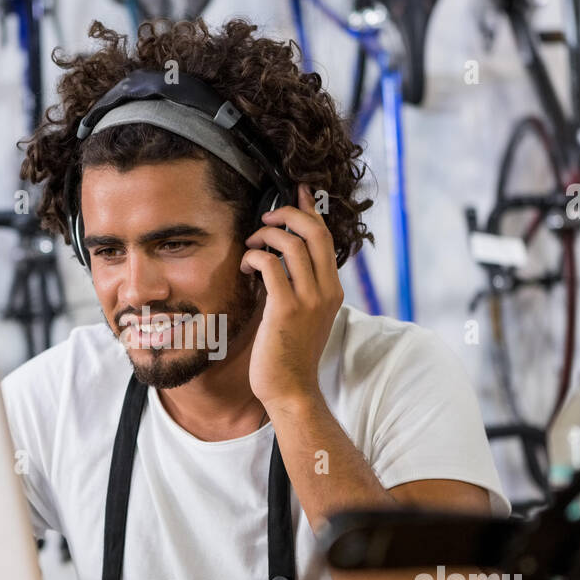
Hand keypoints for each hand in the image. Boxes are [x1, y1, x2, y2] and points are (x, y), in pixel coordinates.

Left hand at [239, 183, 343, 410]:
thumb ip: (299, 286)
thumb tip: (280, 258)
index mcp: (333, 290)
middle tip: (267, 218)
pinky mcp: (286, 309)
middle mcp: (326, 291)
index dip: (311, 210)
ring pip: (292, 244)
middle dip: (288, 215)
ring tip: (252, 247)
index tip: (299, 191)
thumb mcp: (305, 314)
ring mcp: (309, 300)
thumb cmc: (290, 353)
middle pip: (314, 232)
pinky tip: (246, 266)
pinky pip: (270, 266)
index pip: (326, 238)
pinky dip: (254, 258)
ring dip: (266, 237)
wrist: (291, 388)